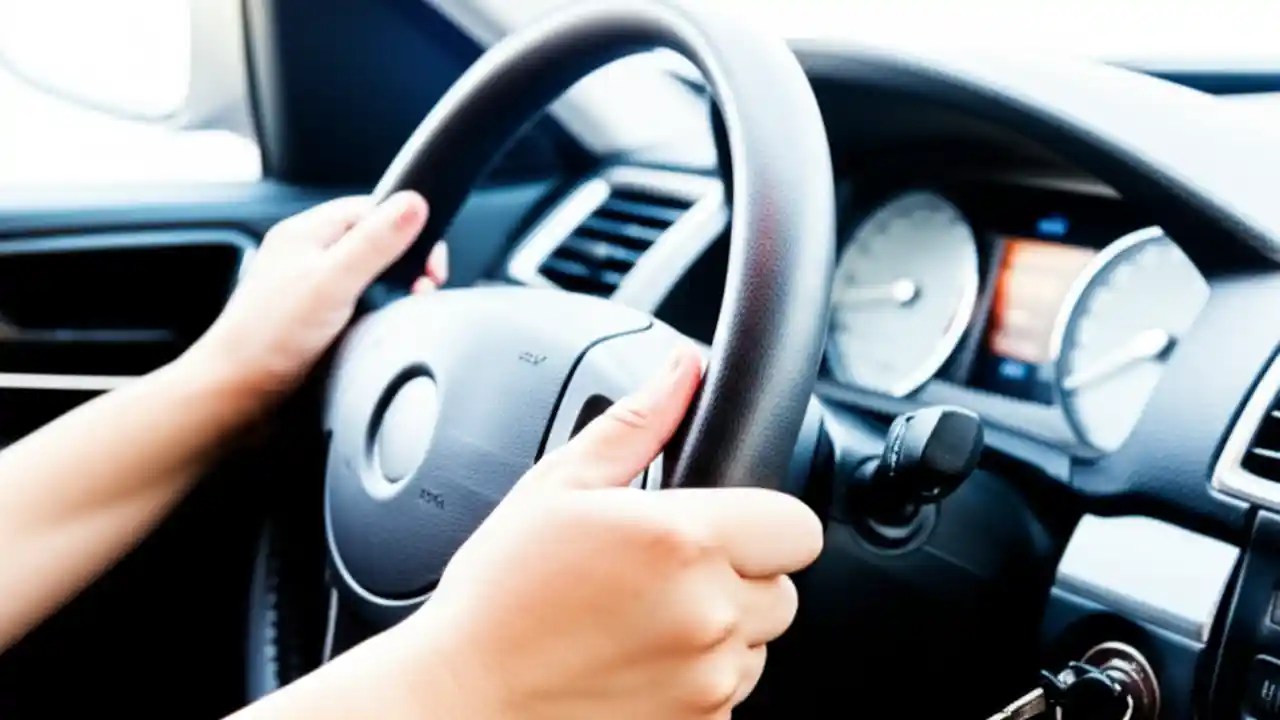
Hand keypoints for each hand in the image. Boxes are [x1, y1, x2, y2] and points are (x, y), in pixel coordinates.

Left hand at [182, 191, 445, 411]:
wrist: (235, 398)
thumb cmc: (267, 340)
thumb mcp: (333, 282)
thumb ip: (376, 242)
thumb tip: (414, 203)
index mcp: (305, 234)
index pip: (370, 210)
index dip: (406, 228)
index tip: (429, 262)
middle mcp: (306, 258)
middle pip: (372, 243)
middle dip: (404, 263)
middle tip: (421, 288)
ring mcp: (309, 291)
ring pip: (366, 276)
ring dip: (391, 291)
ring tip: (402, 309)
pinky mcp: (314, 323)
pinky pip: (356, 307)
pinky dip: (374, 316)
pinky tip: (377, 331)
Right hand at [389, 346, 823, 718]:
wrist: (462, 699)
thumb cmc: (498, 597)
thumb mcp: (557, 487)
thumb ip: (637, 423)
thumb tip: (683, 368)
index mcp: (682, 541)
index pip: (797, 526)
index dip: (766, 520)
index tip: (726, 526)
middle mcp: (708, 615)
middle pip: (783, 588)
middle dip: (740, 577)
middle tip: (668, 574)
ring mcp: (708, 682)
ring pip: (759, 645)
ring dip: (721, 631)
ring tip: (642, 620)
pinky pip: (729, 694)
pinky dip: (698, 680)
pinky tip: (637, 662)